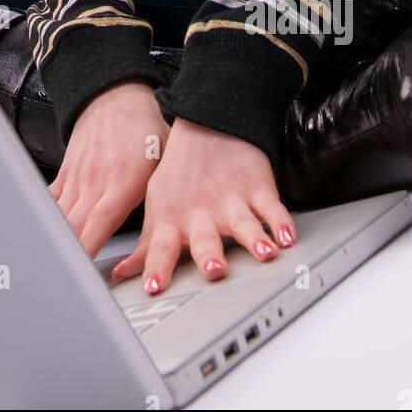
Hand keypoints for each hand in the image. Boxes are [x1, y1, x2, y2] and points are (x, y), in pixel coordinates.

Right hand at [47, 81, 170, 258]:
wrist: (116, 95)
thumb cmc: (146, 128)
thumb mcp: (166, 159)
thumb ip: (166, 197)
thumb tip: (179, 233)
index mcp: (124, 180)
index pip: (102, 220)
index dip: (88, 246)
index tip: (81, 269)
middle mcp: (96, 181)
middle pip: (76, 224)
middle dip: (67, 253)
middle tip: (61, 279)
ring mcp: (78, 177)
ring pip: (61, 215)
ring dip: (54, 240)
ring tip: (46, 266)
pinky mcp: (66, 172)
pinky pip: (51, 200)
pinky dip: (44, 218)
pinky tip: (38, 236)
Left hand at [111, 117, 296, 292]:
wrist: (207, 125)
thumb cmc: (180, 174)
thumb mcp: (157, 207)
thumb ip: (147, 246)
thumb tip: (123, 274)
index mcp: (174, 222)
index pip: (161, 249)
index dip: (157, 268)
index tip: (153, 287)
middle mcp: (202, 215)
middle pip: (205, 241)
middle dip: (209, 257)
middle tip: (214, 271)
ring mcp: (231, 203)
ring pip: (243, 225)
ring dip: (254, 240)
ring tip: (264, 254)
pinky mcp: (258, 190)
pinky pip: (273, 209)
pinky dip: (282, 222)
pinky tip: (288, 236)